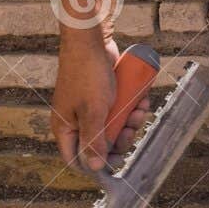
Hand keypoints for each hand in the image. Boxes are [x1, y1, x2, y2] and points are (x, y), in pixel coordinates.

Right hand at [51, 34, 150, 170]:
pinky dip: (132, 106)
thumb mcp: (93, 111)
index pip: (76, 158)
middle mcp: (76, 120)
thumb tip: (95, 167)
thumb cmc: (86, 73)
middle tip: (132, 129)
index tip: (117, 161)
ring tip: (141, 109)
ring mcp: (91, 107)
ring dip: (131, 120)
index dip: (96, 164)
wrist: (91, 40)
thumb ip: (94, 140)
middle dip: (121, 137)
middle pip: (102, 144)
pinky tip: (142, 99)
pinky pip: (120, 109)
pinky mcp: (104, 96)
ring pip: (115, 125)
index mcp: (65, 128)